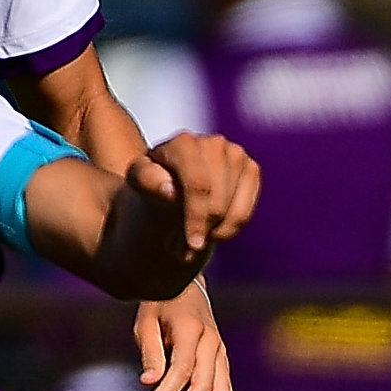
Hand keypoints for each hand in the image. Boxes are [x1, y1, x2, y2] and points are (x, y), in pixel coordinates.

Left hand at [130, 278, 233, 390]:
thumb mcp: (146, 322)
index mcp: (192, 329)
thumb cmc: (160, 305)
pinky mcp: (223, 363)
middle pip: (204, 385)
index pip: (182, 369)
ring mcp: (222, 354)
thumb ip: (150, 352)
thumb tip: (148, 383)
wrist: (186, 287)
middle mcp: (213, 343)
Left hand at [131, 134, 261, 258]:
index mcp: (184, 143)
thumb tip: (171, 191)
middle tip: (178, 246)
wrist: (168, 187)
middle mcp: (214, 143)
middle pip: (217, 202)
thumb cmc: (152, 184)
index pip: (199, 185)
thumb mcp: (139, 182)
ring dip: (214, 234)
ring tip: (190, 239)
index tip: (192, 245)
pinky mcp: (251, 169)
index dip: (197, 217)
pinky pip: (246, 213)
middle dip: (202, 230)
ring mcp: (236, 154)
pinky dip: (230, 229)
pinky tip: (212, 231)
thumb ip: (148, 182)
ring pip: (234, 211)